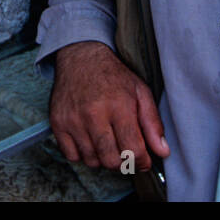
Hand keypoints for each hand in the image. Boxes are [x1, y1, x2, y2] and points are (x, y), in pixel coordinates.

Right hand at [49, 41, 168, 172]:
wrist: (80, 58)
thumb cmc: (113, 76)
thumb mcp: (140, 92)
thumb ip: (153, 123)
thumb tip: (162, 152)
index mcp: (119, 105)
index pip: (133, 150)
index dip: (142, 161)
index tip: (144, 160)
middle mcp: (94, 114)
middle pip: (112, 161)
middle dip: (123, 162)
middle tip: (126, 152)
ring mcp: (73, 120)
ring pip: (92, 161)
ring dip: (103, 158)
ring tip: (108, 142)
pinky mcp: (57, 123)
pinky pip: (72, 156)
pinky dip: (83, 154)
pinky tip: (90, 140)